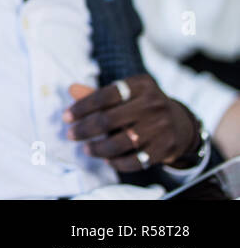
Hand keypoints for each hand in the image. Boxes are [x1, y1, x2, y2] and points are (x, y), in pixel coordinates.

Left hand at [64, 76, 200, 171]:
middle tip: (70, 135)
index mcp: (141, 85)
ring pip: (121, 142)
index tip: (66, 117)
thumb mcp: (126, 94)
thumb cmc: (142, 106)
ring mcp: (161, 127)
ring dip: (99, 148)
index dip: (82, 107)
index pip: (104, 95)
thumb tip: (71, 89)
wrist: (181, 124)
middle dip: (85, 129)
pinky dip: (118, 163)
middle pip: (109, 119)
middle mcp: (153, 104)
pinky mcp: (166, 148)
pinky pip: (136, 160)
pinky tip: (106, 160)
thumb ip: (98, 94)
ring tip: (86, 149)